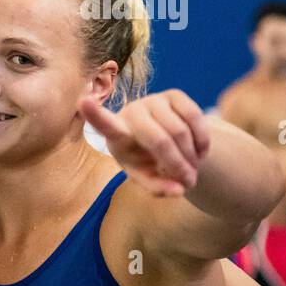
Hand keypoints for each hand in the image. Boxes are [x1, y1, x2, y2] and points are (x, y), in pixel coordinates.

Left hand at [81, 90, 209, 196]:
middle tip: (189, 181)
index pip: (106, 126)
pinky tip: (199, 153)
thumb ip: (159, 188)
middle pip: (160, 141)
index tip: (83, 102)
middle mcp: (132, 112)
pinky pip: (195, 118)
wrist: (165, 142)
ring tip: (192, 170)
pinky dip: (202, 141)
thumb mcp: (148, 179)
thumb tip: (179, 191)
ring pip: (181, 131)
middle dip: (178, 165)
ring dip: (192, 157)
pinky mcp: (174, 94)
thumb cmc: (148, 163)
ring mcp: (153, 100)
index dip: (96, 115)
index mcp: (117, 135)